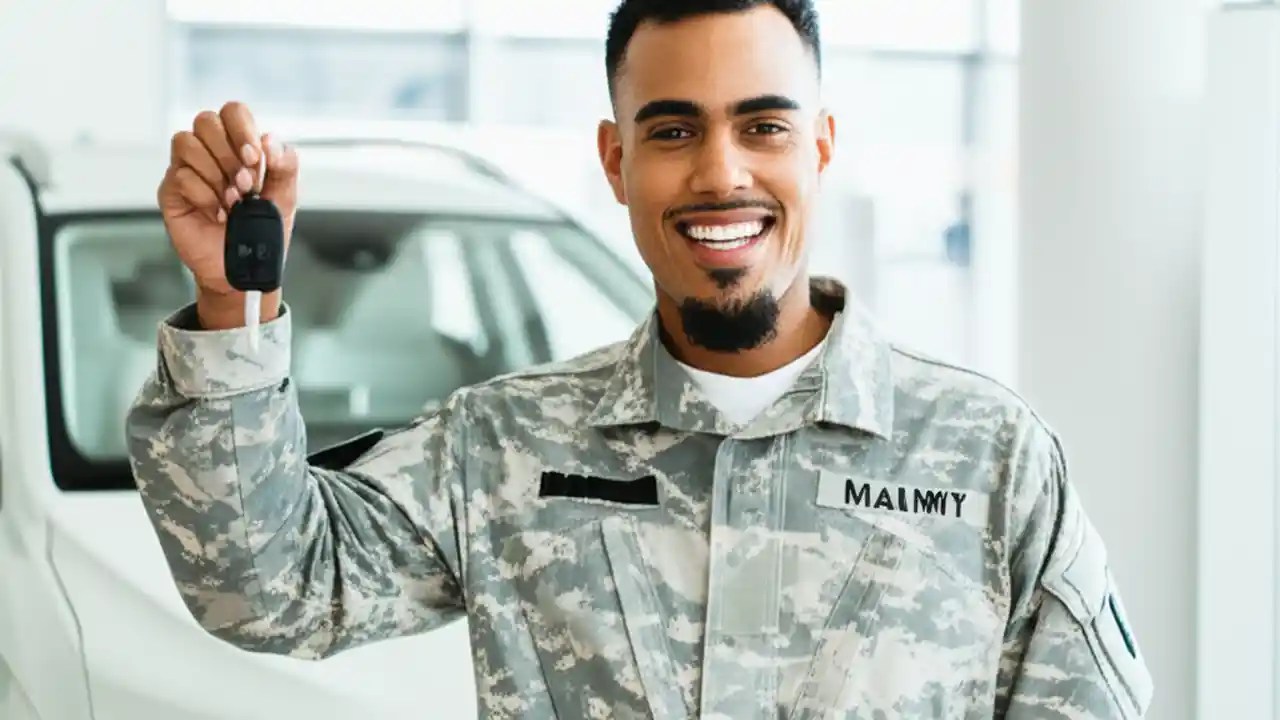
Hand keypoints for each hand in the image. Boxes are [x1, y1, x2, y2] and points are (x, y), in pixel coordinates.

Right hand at [157, 101, 298, 327]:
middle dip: (229, 153)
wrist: (244, 267)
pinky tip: (219, 215)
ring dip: (216, 174)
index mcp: (238, 146)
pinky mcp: (171, 191)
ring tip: (233, 202)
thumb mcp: (285, 197)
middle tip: (246, 185)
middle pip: (206, 121)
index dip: (243, 130)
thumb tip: (269, 139)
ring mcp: (187, 169)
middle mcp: (209, 152)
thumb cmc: (262, 230)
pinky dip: (206, 196)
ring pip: (186, 142)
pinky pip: (180, 176)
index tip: (256, 159)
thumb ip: (285, 165)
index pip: (233, 112)